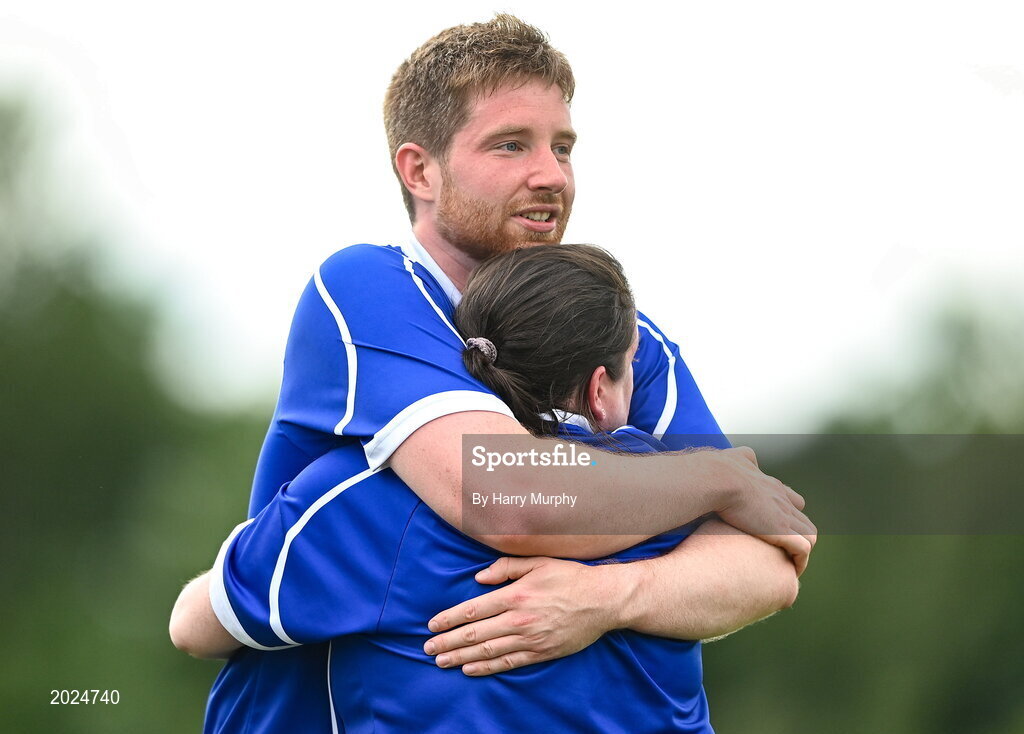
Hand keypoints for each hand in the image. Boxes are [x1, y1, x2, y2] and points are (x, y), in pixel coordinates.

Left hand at [422, 557, 618, 675]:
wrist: (603, 600)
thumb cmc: (571, 577)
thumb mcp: (539, 562)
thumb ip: (506, 566)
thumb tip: (479, 577)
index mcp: (516, 594)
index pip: (474, 609)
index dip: (450, 618)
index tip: (432, 625)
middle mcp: (520, 619)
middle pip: (476, 633)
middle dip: (448, 641)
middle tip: (428, 648)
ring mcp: (531, 639)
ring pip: (488, 650)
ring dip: (461, 656)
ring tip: (442, 661)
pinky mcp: (542, 652)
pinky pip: (509, 662)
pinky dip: (487, 667)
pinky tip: (470, 669)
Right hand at [711, 447, 816, 574]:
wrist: (718, 478)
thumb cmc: (717, 470)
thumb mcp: (735, 457)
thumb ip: (743, 456)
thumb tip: (745, 456)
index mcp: (769, 485)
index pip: (791, 500)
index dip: (786, 515)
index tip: (773, 528)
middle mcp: (782, 499)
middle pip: (803, 520)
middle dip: (795, 536)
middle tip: (780, 551)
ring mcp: (784, 515)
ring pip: (809, 535)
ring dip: (800, 551)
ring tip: (786, 564)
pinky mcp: (781, 530)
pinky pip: (803, 550)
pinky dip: (799, 562)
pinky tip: (788, 570)